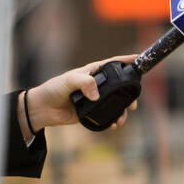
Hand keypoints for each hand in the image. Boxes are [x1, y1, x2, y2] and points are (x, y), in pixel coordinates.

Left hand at [23, 55, 139, 132]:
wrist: (44, 108)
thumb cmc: (54, 89)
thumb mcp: (69, 81)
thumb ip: (84, 83)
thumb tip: (96, 95)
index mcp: (93, 72)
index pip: (113, 64)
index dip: (127, 61)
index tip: (139, 59)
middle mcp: (96, 84)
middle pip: (119, 86)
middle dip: (129, 93)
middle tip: (133, 104)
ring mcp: (95, 98)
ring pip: (115, 102)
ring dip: (121, 110)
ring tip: (121, 118)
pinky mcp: (91, 112)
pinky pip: (106, 115)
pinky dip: (112, 119)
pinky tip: (113, 124)